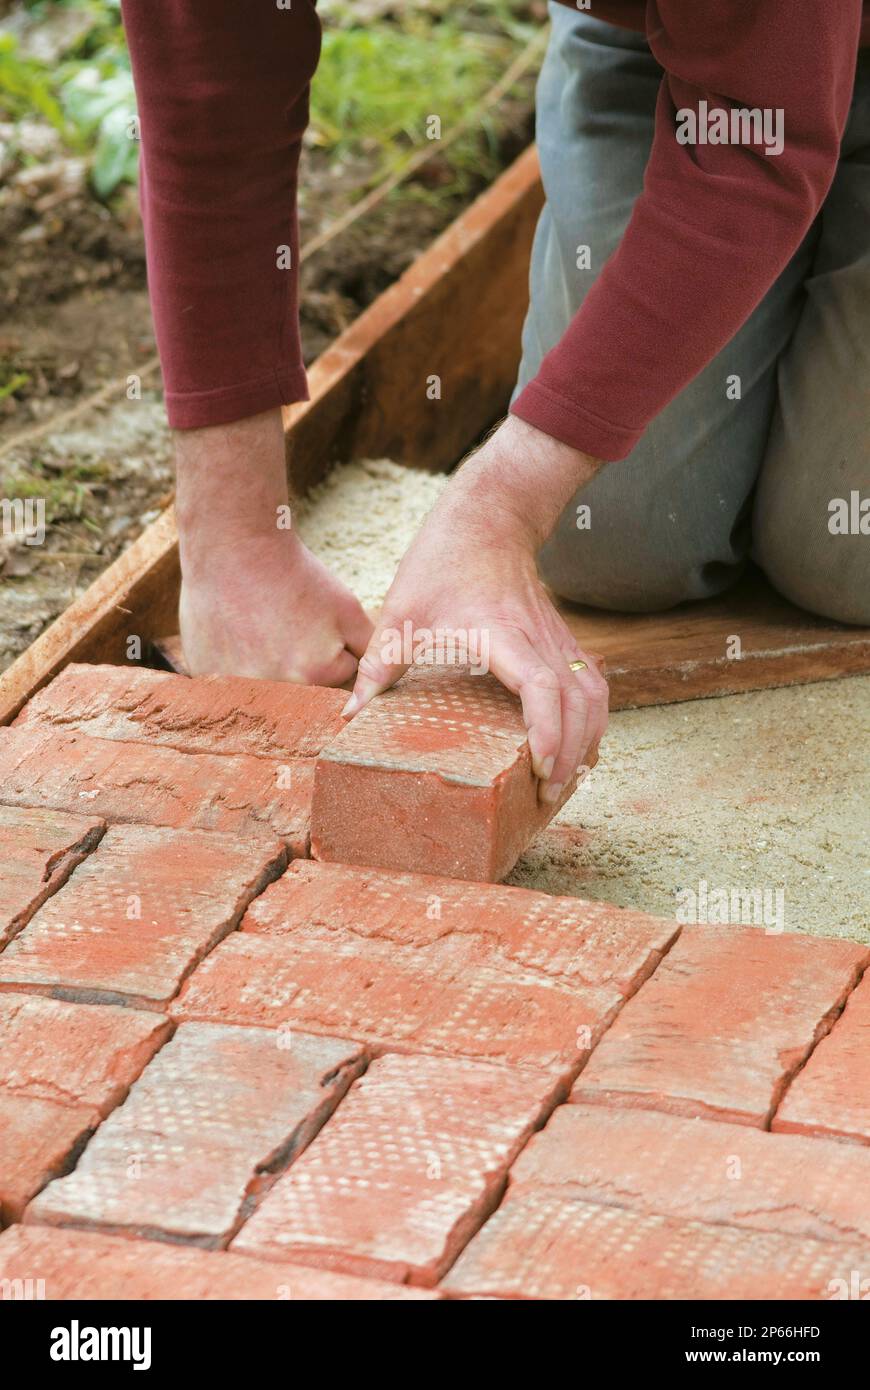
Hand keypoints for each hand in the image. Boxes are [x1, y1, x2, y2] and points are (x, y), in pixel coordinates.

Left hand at [343, 415, 609, 800]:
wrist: (488, 517)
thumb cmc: (442, 562)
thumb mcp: (401, 611)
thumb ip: (379, 665)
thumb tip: (350, 714)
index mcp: (500, 632)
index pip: (539, 684)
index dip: (547, 728)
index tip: (541, 766)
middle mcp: (537, 638)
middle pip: (577, 701)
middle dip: (572, 752)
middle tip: (548, 795)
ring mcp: (555, 639)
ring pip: (593, 694)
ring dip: (588, 739)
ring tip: (567, 780)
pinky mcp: (561, 641)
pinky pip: (590, 684)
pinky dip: (592, 719)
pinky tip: (579, 747)